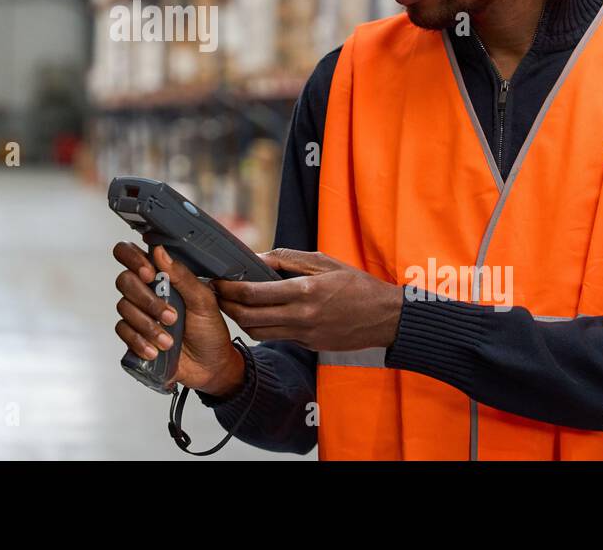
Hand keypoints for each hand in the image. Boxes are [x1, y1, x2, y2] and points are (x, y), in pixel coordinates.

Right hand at [112, 242, 246, 396]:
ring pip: (124, 307)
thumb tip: (159, 251)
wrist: (211, 367)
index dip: (133, 259)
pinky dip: (138, 342)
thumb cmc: (210, 330)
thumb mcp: (203, 301)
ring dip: (147, 326)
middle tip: (171, 316)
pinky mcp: (134, 335)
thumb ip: (182, 276)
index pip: (132, 254)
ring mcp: (139, 313)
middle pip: (125, 281)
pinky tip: (155, 351)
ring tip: (169, 341)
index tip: (149, 274)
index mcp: (163, 276)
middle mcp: (147, 291)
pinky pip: (123, 331)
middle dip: (147, 300)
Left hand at [213, 249, 402, 350]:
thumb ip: (286, 259)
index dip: (229, 288)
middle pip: (248, 317)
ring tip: (233, 303)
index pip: (253, 293)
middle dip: (226, 305)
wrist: (385, 318)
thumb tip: (256, 259)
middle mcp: (301, 316)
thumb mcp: (323, 261)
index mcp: (304, 291)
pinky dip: (261, 326)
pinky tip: (259, 313)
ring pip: (257, 332)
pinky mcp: (308, 344)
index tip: (217, 280)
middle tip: (217, 293)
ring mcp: (304, 334)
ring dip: (240, 319)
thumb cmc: (357, 285)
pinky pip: (276, 337)